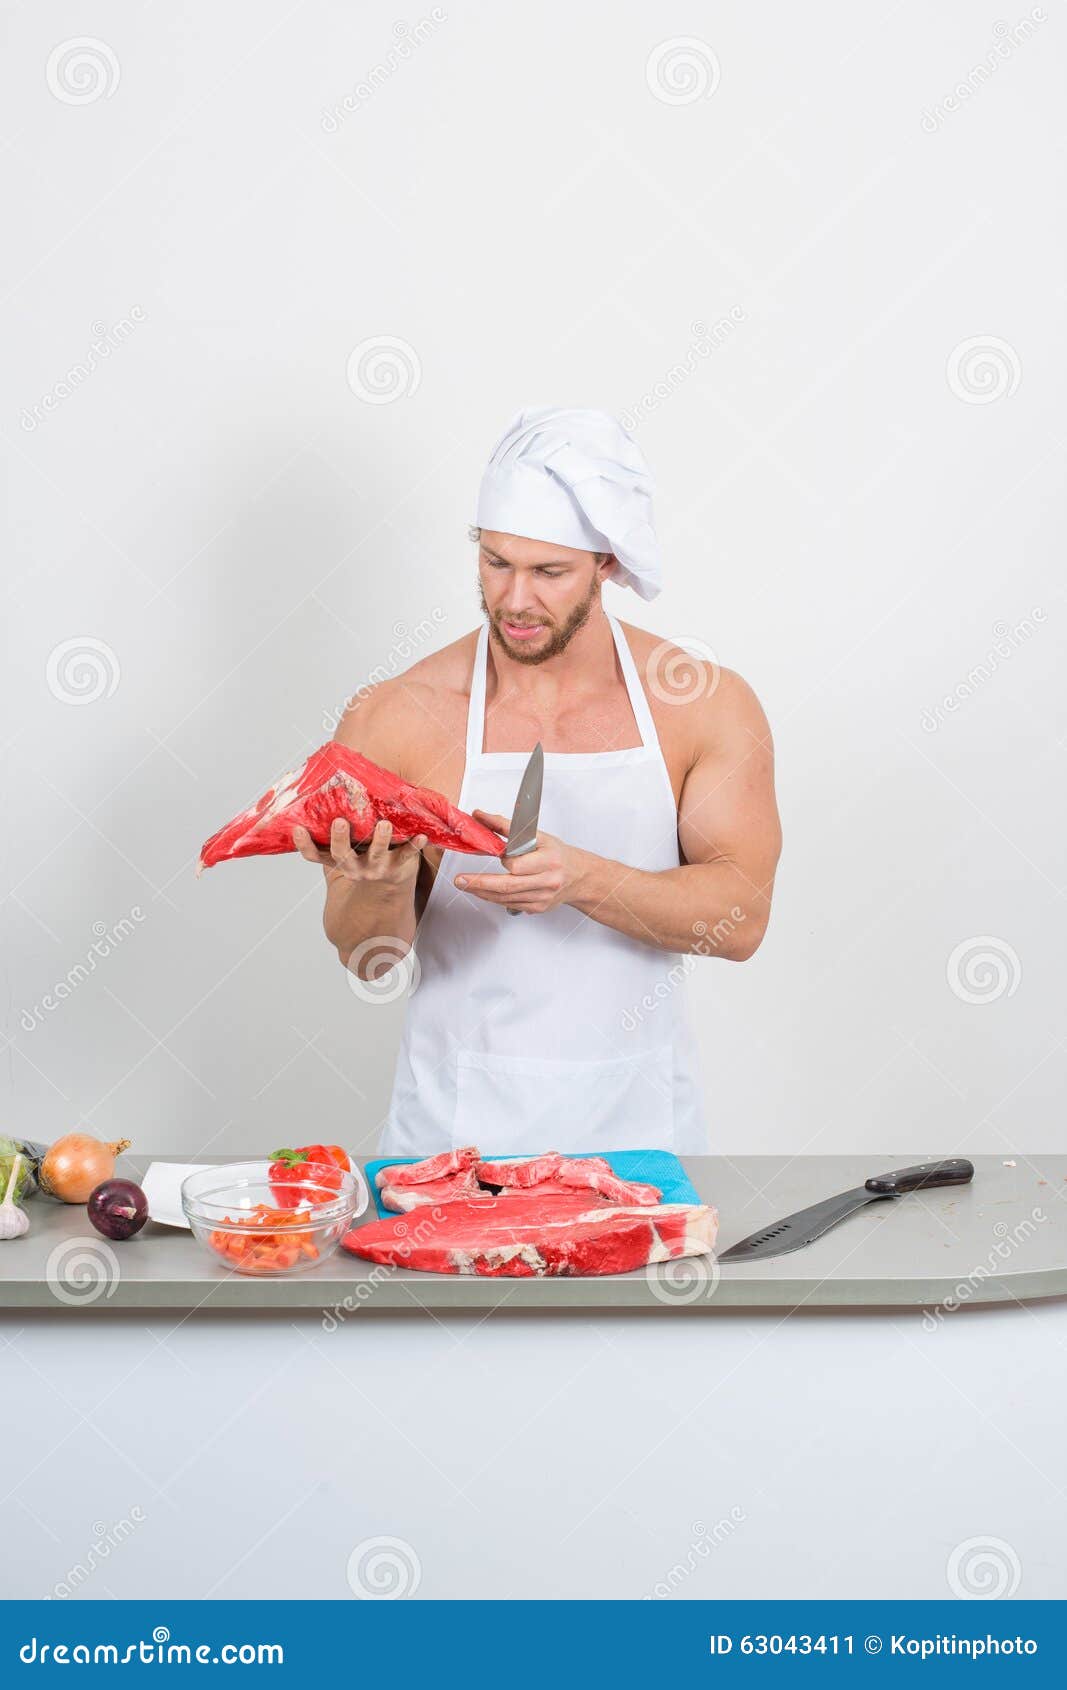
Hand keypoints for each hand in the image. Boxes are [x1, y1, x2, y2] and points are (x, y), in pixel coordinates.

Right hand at [293, 818, 426, 889]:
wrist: (389, 883)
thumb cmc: (362, 852)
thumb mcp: (346, 845)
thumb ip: (333, 825)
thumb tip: (322, 784)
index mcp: (337, 859)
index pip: (314, 855)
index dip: (304, 844)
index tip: (296, 829)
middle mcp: (353, 866)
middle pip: (342, 855)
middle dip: (340, 839)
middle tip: (339, 822)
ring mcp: (375, 868)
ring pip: (375, 855)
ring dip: (379, 840)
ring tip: (384, 824)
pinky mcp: (397, 866)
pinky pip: (407, 856)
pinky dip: (415, 846)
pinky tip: (422, 835)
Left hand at [454, 810, 585, 913]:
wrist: (580, 877)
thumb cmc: (558, 854)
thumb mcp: (538, 836)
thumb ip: (507, 827)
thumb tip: (481, 816)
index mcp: (550, 860)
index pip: (519, 864)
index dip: (506, 861)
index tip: (497, 854)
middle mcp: (547, 881)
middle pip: (508, 886)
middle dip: (480, 883)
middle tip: (460, 880)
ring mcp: (542, 897)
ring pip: (506, 898)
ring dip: (482, 892)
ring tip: (465, 885)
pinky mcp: (538, 908)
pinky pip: (510, 904)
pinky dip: (494, 897)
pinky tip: (483, 891)